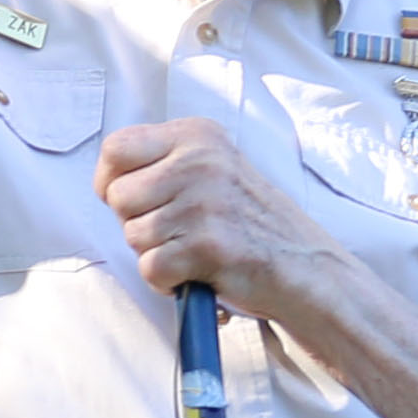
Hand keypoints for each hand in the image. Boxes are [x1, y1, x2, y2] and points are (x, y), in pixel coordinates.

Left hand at [94, 116, 347, 316]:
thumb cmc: (252, 224)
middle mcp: (201, 161)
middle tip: (176, 234)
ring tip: (194, 253)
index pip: (115, 148)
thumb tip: (108, 181)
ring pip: (133, 236)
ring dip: (157, 255)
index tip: (129, 201)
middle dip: (136, 224)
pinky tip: (197, 274)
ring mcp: (206, 202)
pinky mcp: (209, 245)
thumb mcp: (213, 170)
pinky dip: (167, 282)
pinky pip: (151, 268)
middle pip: (119, 197)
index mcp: (197, 136)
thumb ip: (165, 164)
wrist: (309, 269)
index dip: (110, 181)